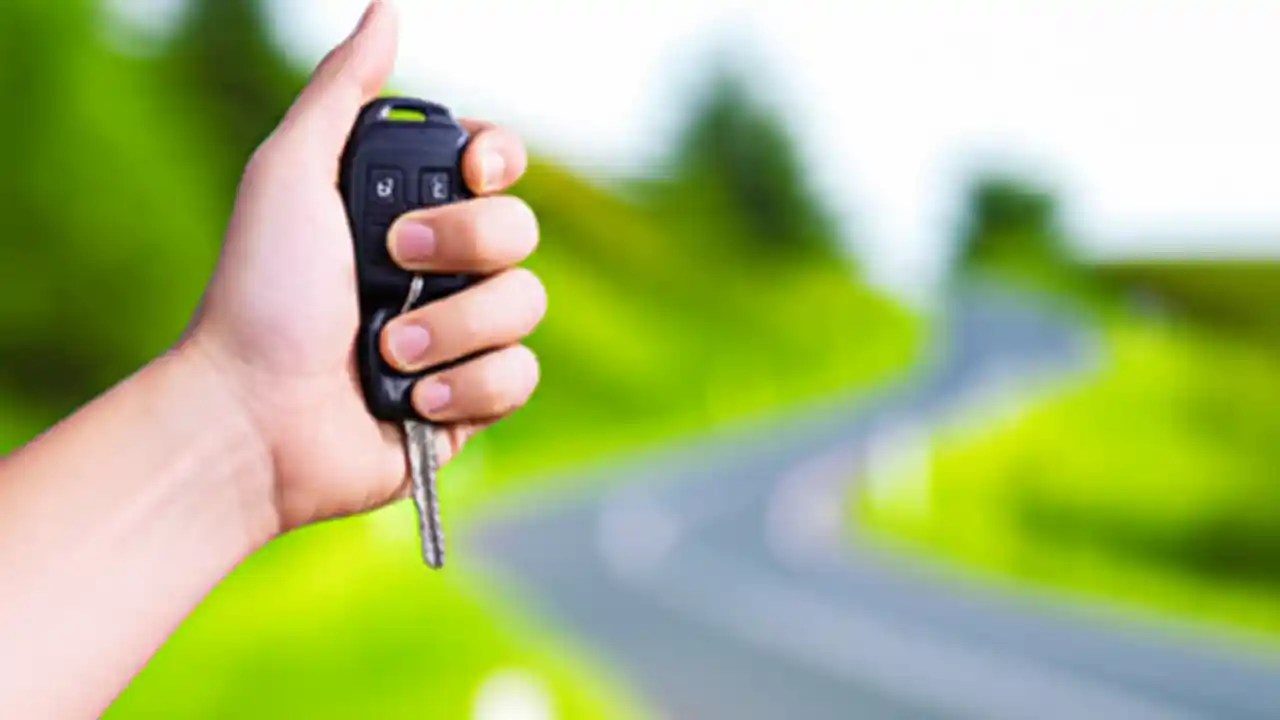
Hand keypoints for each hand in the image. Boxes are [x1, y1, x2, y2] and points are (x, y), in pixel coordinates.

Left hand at [183, 0, 543, 533]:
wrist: (254, 416)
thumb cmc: (261, 295)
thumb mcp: (290, 174)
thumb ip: (342, 93)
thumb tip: (386, 11)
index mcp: (408, 210)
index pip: (498, 166)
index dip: (499, 163)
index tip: (470, 172)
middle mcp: (443, 268)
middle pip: (522, 230)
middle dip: (462, 246)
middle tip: (391, 262)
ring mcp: (461, 334)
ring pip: (526, 305)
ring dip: (450, 326)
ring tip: (386, 350)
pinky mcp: (473, 399)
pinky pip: (521, 375)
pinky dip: (466, 386)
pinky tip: (412, 400)